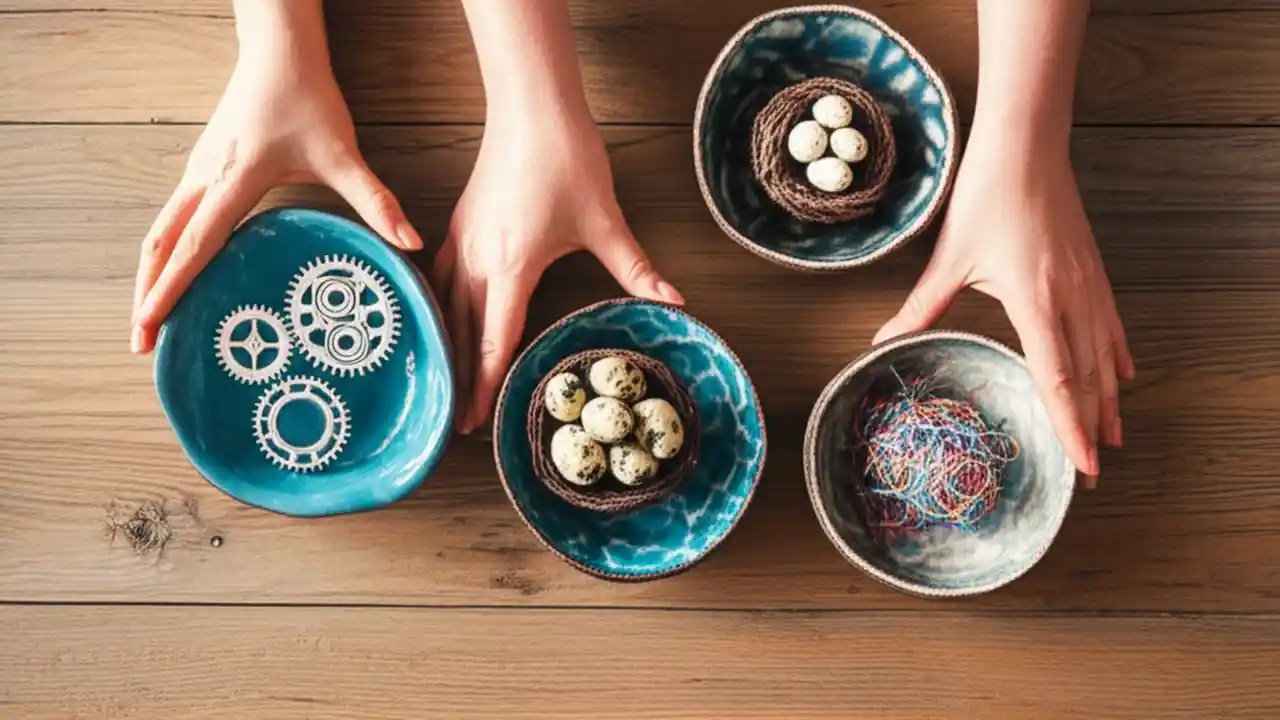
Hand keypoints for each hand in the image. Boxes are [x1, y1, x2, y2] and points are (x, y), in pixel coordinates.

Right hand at [131, 32, 420, 353]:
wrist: (280, 52)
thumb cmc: (307, 99)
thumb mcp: (344, 154)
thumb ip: (376, 201)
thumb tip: (411, 242)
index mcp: (235, 180)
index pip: (196, 245)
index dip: (173, 287)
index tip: (152, 322)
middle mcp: (205, 178)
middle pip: (159, 245)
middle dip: (147, 294)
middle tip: (141, 342)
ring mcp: (197, 171)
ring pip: (159, 231)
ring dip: (150, 274)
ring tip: (149, 319)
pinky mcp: (202, 167)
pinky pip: (172, 216)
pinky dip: (164, 252)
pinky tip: (174, 275)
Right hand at [434, 113, 682, 433]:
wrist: (532, 108)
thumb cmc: (567, 160)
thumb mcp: (605, 222)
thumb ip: (636, 269)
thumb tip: (675, 301)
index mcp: (511, 266)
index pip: (493, 339)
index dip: (484, 384)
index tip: (475, 421)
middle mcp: (478, 259)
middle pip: (461, 332)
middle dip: (461, 379)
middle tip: (457, 423)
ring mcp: (462, 240)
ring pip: (445, 307)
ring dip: (447, 347)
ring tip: (448, 384)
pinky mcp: (459, 225)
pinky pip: (441, 279)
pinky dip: (440, 310)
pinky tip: (442, 324)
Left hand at [874, 127, 1134, 483]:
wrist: (1026, 147)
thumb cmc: (987, 198)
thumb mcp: (948, 259)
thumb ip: (920, 307)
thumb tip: (880, 340)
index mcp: (1036, 304)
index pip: (1058, 380)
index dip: (1070, 426)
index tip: (1083, 464)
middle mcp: (1071, 301)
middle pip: (1088, 379)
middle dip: (1091, 427)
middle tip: (1092, 472)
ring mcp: (1088, 286)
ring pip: (1106, 357)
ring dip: (1110, 400)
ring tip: (1113, 437)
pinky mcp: (1093, 270)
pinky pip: (1112, 325)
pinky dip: (1118, 356)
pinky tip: (1124, 376)